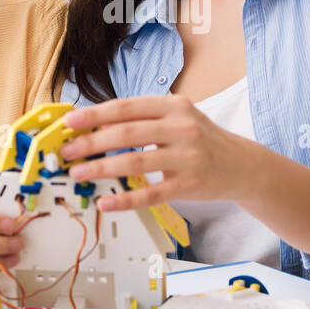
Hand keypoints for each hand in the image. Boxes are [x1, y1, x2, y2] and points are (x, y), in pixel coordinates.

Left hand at [58, 95, 258, 212]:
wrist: (242, 165)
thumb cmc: (202, 139)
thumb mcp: (178, 117)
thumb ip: (144, 118)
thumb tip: (96, 124)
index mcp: (174, 106)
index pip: (127, 107)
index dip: (94, 114)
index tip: (69, 121)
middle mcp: (181, 128)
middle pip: (126, 133)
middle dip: (90, 142)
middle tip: (67, 151)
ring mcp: (186, 157)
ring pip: (135, 162)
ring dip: (101, 168)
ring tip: (78, 173)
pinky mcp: (189, 185)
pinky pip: (150, 194)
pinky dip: (125, 200)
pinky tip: (105, 202)